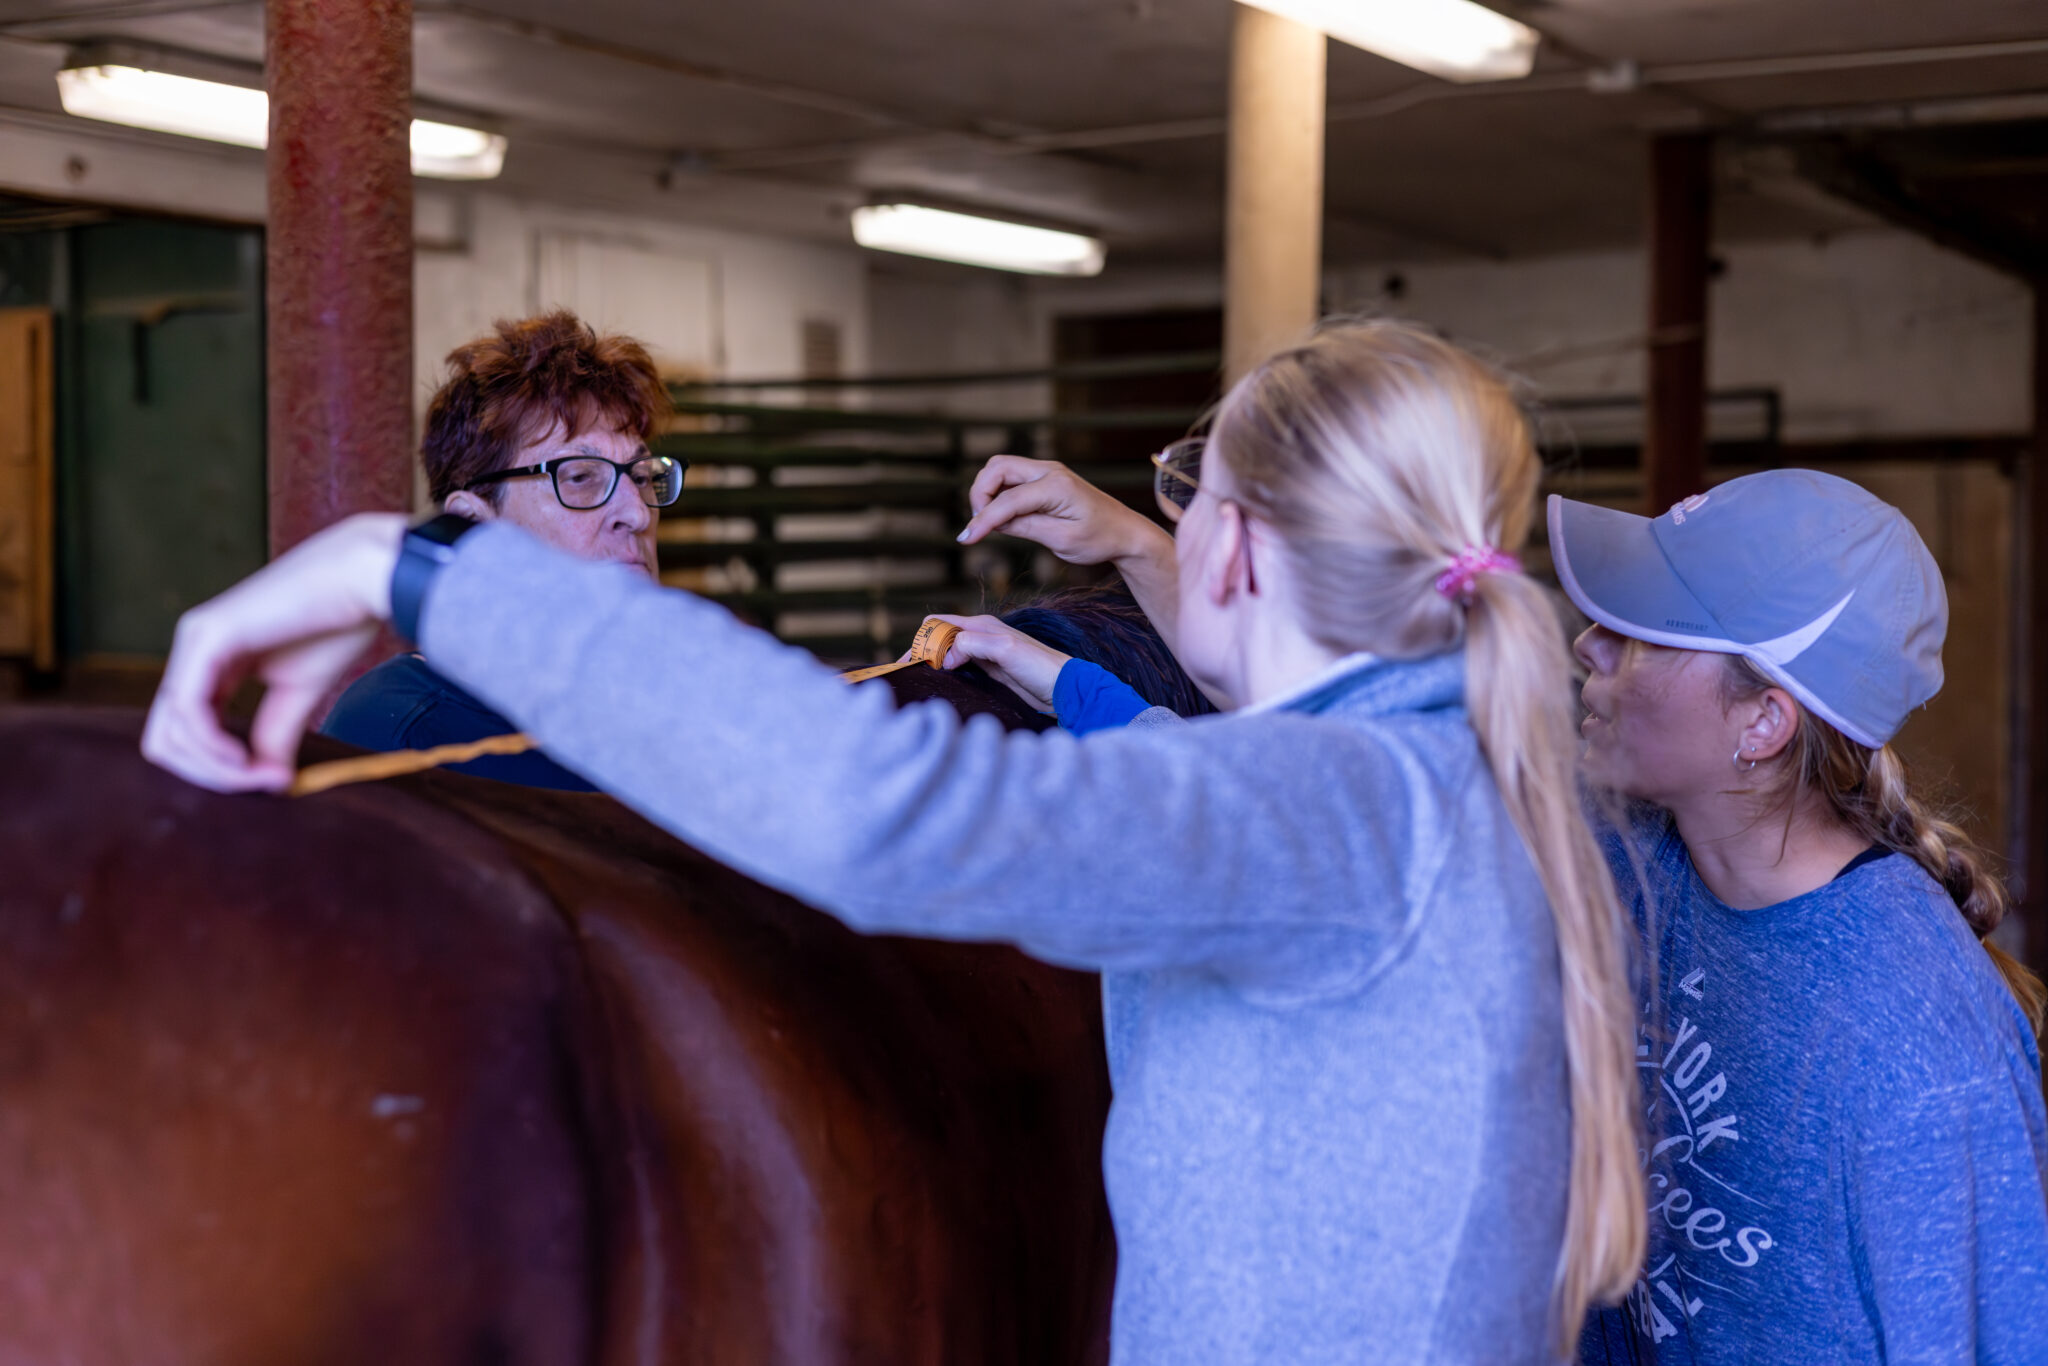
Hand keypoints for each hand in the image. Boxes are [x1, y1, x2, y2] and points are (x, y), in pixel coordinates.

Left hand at [142, 513, 406, 792]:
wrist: (365, 577)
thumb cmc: (339, 622)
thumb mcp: (301, 691)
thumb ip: (274, 733)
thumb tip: (269, 783)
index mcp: (212, 662)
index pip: (186, 733)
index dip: (220, 769)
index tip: (275, 780)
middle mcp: (193, 651)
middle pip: (166, 740)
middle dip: (212, 776)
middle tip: (267, 784)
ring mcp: (195, 641)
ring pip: (171, 733)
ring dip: (216, 769)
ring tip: (266, 774)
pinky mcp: (207, 637)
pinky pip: (187, 712)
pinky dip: (213, 748)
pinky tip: (247, 758)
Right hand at [925, 614, 1070, 713]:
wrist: (1065, 689)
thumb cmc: (1041, 667)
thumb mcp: (1005, 649)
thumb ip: (972, 644)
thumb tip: (946, 656)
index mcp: (981, 626)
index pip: (939, 624)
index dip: (922, 641)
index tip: (912, 663)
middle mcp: (980, 637)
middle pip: (940, 640)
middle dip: (923, 653)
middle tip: (910, 675)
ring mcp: (985, 656)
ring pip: (948, 655)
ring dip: (934, 665)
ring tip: (920, 682)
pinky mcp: (990, 673)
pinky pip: (960, 670)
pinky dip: (948, 675)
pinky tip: (943, 687)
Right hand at [959, 454, 1184, 655]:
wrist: (1125, 532)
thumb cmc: (1100, 538)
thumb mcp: (1061, 540)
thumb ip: (1024, 527)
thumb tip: (990, 524)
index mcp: (1057, 486)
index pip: (1007, 500)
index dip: (983, 520)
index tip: (966, 539)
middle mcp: (1050, 471)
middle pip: (997, 468)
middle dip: (979, 493)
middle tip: (980, 526)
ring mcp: (1047, 471)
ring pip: (1001, 468)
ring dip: (987, 491)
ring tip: (990, 522)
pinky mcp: (1045, 479)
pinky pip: (1012, 478)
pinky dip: (998, 493)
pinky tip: (1002, 517)